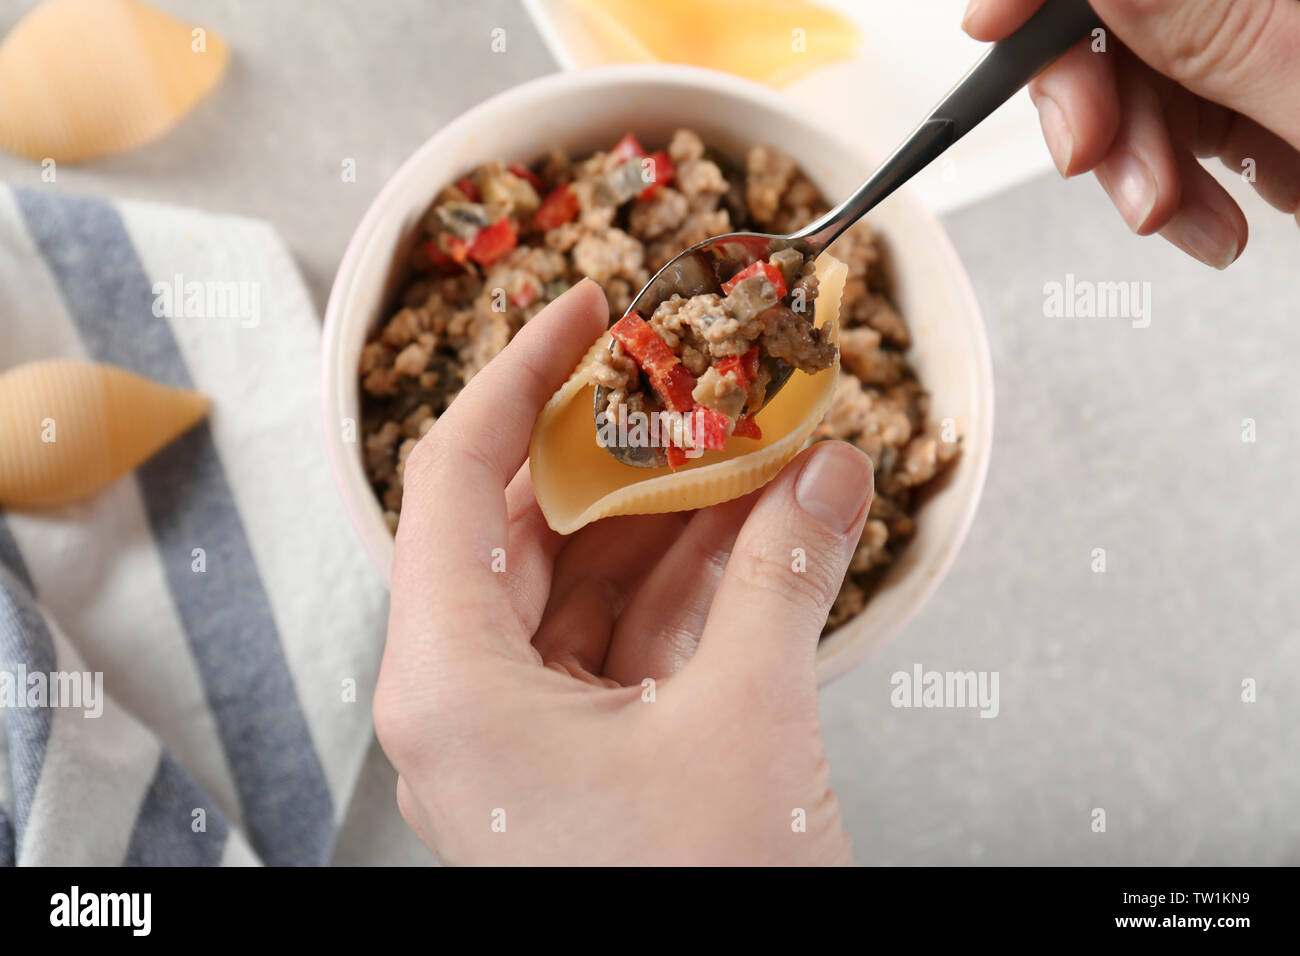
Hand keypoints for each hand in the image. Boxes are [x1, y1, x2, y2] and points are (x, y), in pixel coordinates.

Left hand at [373, 280, 872, 864]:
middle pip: (527, 526)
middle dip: (621, 447)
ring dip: (674, 513)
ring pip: (588, 582)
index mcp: (449, 684)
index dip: (519, 376)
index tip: (585, 310)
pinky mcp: (586, 757)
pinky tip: (761, 526)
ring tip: (754, 439)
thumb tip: (832, 471)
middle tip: (692, 376)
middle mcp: (466, 701)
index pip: (454, 481)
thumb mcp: (748, 720)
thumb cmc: (701, 898)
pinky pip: (628, 639)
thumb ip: (785, 576)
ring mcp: (526, 732)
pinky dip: (691, 582)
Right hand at [965, 0, 1299, 267]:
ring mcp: (1260, 49)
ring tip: (1172, 218)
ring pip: (1146, 87)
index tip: (990, 27)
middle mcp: (1255, 3)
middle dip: (1089, 101)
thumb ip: (1211, 26)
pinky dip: (1184, 189)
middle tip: (1086, 157)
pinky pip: (1194, 127)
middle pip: (1117, 25)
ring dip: (1135, 167)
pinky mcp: (1266, 101)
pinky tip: (1213, 222)